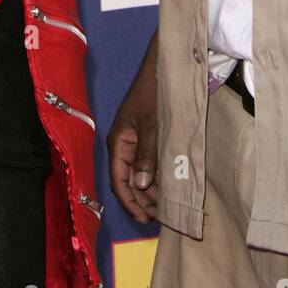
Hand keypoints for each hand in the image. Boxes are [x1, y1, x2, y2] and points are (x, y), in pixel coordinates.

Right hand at [107, 31, 158, 223]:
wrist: (161, 67)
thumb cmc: (153, 93)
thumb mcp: (151, 125)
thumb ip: (146, 155)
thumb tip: (140, 184)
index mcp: (118, 143)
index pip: (119, 181)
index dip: (130, 202)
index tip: (145, 219)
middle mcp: (124, 145)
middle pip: (128, 181)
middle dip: (142, 200)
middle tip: (161, 216)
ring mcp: (135, 142)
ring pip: (139, 174)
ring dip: (150, 190)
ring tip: (166, 205)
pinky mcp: (147, 137)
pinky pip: (148, 163)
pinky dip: (156, 177)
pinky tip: (168, 185)